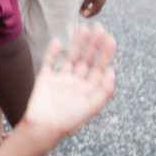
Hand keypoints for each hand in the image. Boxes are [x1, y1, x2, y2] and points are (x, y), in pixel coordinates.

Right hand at [13, 24, 116, 144]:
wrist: (43, 128)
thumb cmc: (68, 121)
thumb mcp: (92, 107)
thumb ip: (104, 90)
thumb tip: (112, 71)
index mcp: (89, 90)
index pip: (100, 67)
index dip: (106, 53)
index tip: (110, 38)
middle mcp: (76, 83)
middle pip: (87, 59)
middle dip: (94, 44)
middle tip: (100, 27)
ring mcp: (61, 80)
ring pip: (71, 57)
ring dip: (78, 43)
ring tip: (84, 27)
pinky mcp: (45, 79)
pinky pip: (50, 62)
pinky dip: (53, 51)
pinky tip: (59, 41)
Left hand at [80, 0, 110, 16]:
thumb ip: (84, 5)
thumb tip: (81, 11)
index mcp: (98, 6)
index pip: (91, 14)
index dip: (86, 15)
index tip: (80, 14)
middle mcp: (101, 4)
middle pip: (95, 12)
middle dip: (89, 13)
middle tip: (83, 13)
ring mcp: (103, 0)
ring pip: (97, 7)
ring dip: (92, 9)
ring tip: (86, 8)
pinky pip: (98, 3)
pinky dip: (94, 5)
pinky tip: (91, 1)